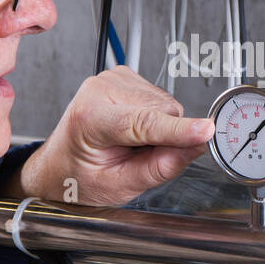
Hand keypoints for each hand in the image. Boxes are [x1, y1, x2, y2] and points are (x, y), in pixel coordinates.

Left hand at [9, 66, 214, 205]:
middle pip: (164, 112)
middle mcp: (101, 89)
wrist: (59, 166)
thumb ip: (157, 168)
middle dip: (166, 138)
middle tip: (138, 157)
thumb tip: (194, 148)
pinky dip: (155, 119)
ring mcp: (113, 79)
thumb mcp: (117, 186)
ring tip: (130, 144)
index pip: (146, 123)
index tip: (206, 132)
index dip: (179, 130)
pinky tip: (131, 131)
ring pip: (167, 105)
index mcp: (91, 116)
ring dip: (159, 129)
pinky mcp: (125, 77)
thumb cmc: (78, 177)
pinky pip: (160, 99)